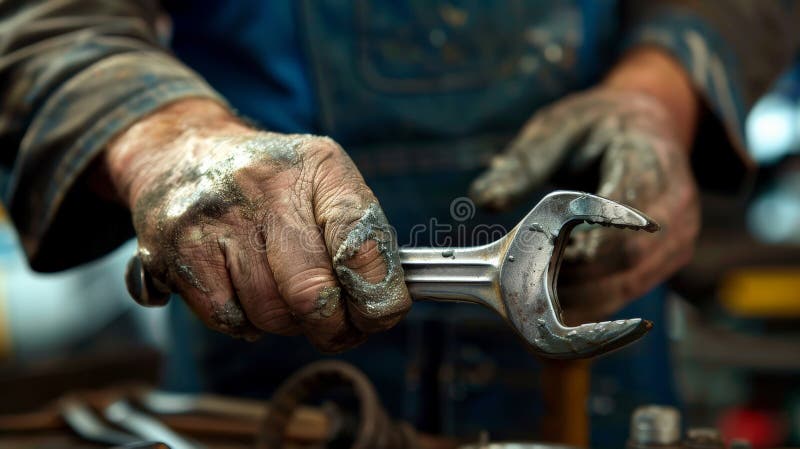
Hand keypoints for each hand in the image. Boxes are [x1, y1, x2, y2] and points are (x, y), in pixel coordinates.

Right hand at [103, 99, 410, 351]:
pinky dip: (244, 321)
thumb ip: (360, 238)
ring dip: (286, 323)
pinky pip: (227, 318)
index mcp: (320, 166)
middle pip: (313, 293)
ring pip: (271, 313)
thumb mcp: (324, 184)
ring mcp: (218, 216)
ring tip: (283, 295)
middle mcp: (268, 185)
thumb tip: (384, 308)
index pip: (361, 244)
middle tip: (336, 328)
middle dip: (333, 327)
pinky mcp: (176, 246)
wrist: (180, 150)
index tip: (378, 316)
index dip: (377, 297)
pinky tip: (242, 292)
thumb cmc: (273, 183)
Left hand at [470, 84, 699, 323]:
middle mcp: (674, 198)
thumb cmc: (597, 125)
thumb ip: (523, 164)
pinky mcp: (673, 253)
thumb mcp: (557, 127)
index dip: (591, 239)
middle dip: (578, 273)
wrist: (649, 122)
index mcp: (645, 157)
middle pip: (629, 254)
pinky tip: (563, 298)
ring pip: (633, 279)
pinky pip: (635, 287)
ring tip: (539, 292)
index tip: (551, 256)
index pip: (626, 208)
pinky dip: (598, 298)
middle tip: (530, 280)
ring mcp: (680, 229)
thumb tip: (482, 198)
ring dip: (585, 293)